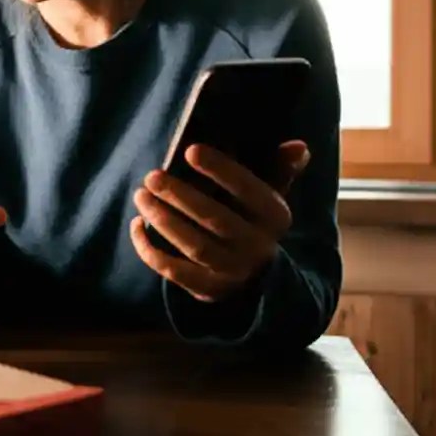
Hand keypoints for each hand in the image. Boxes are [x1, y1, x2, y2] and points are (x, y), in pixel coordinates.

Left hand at [129, 140, 310, 302]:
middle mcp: (257, 246)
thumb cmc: (254, 221)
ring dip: (163, 220)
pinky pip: (174, 272)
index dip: (221, 170)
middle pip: (215, 219)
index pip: (249, 190)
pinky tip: (137, 225)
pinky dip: (151, 250)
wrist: (259, 277)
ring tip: (141, 196)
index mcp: (274, 217)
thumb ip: (280, 168)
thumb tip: (299, 145)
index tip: (190, 150)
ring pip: (194, 246)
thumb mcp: (270, 195)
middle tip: (152, 176)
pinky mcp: (208, 290)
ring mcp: (232, 271)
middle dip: (180, 196)